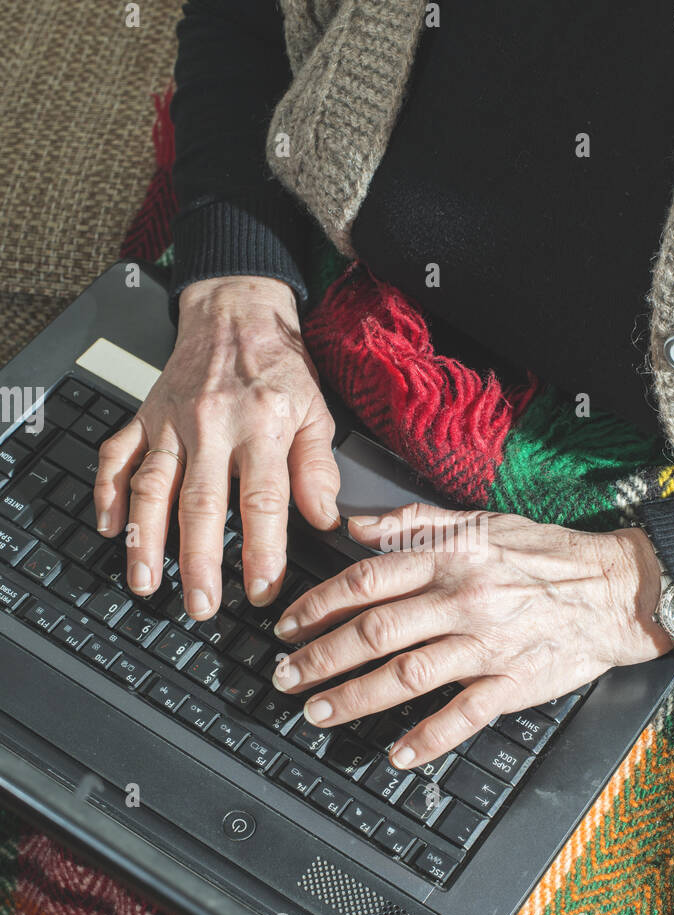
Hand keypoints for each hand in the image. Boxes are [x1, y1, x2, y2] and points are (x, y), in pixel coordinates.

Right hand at [93, 276, 340, 618]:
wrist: (236, 309)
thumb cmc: (278, 367)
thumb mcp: (317, 411)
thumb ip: (319, 468)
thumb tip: (326, 519)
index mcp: (262, 427)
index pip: (263, 500)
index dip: (263, 550)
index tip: (262, 590)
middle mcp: (213, 426)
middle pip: (201, 503)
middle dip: (198, 560)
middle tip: (200, 605)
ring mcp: (172, 422)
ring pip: (151, 486)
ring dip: (145, 538)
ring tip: (145, 582)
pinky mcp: (144, 415)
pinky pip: (116, 455)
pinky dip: (107, 492)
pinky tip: (109, 527)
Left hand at [271, 504, 670, 768]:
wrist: (616, 589)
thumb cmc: (546, 555)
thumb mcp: (479, 521)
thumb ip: (413, 521)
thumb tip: (355, 525)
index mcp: (450, 557)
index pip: (367, 581)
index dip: (318, 605)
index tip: (288, 625)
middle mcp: (462, 600)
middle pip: (375, 632)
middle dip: (320, 658)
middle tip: (286, 677)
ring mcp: (487, 645)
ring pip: (407, 675)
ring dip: (354, 697)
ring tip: (318, 712)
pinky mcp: (513, 684)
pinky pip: (462, 716)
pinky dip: (426, 739)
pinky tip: (396, 754)